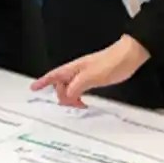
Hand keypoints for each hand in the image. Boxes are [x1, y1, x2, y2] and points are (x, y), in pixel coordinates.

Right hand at [30, 35, 149, 106]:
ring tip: (79, 106)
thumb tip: (66, 96)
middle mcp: (77, 71)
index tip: (33, 88)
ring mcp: (86, 74)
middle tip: (71, 106)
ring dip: (71, 98)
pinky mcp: (95, 78)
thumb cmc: (111, 62)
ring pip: (71, 88)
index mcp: (73, 68)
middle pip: (61, 85)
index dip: (43, 82)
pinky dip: (79, 97)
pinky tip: (83, 102)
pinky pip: (81, 89)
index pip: (54, 75)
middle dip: (62, 96)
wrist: (130, 56)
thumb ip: (75, 87)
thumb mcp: (90, 77)